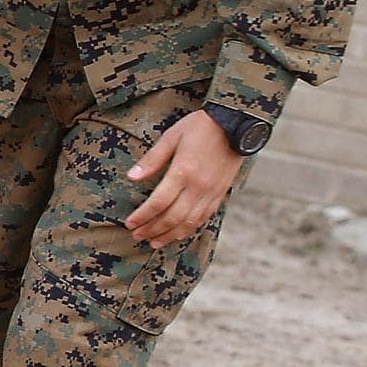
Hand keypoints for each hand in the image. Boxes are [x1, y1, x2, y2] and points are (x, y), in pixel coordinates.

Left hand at [124, 110, 244, 248]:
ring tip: (154, 242)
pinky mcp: (220, 194)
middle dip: (152, 229)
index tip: (129, 224)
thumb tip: (131, 177)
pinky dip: (189, 229)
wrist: (236, 124)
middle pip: (172, 217)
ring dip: (170, 235)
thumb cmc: (200, 127)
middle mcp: (198, 187)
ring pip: (189, 223)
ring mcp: (211, 193)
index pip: (158, 203)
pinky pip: (204, 218)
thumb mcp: (171, 137)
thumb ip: (152, 160)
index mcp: (183, 172)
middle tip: (137, 236)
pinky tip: (178, 233)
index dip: (142, 216)